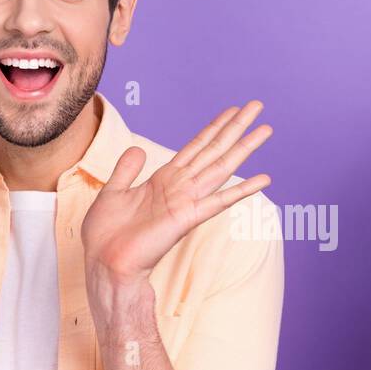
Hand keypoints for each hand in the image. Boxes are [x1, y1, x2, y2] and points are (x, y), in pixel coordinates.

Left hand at [81, 100, 272, 286]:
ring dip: (244, 148)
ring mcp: (186, 201)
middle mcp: (180, 187)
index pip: (195, 147)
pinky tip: (264, 179)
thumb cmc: (106, 235)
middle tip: (258, 106)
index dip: (214, 127)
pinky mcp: (187, 218)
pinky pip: (219, 201)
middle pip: (215, 150)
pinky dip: (242, 190)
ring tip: (266, 130)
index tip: (232, 110)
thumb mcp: (113, 191)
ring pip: (221, 167)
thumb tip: (138, 148)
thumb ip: (127, 170)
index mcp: (164, 179)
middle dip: (236, 128)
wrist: (104, 262)